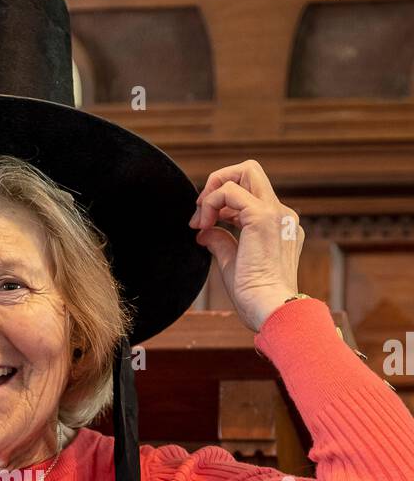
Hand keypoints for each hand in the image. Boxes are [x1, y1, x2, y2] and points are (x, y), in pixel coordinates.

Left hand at [188, 160, 304, 331]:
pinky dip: (210, 202)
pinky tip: (203, 225)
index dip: (222, 203)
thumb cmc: (255, 298)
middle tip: (200, 210)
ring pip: (245, 170)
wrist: (271, 310)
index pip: (250, 195)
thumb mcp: (233, 264)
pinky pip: (229, 190)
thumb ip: (221, 242)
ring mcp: (275, 213)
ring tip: (199, 220)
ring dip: (213, 190)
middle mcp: (282, 215)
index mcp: (279, 226)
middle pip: (251, 171)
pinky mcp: (262, 217)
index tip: (204, 225)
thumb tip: (204, 233)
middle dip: (219, 182)